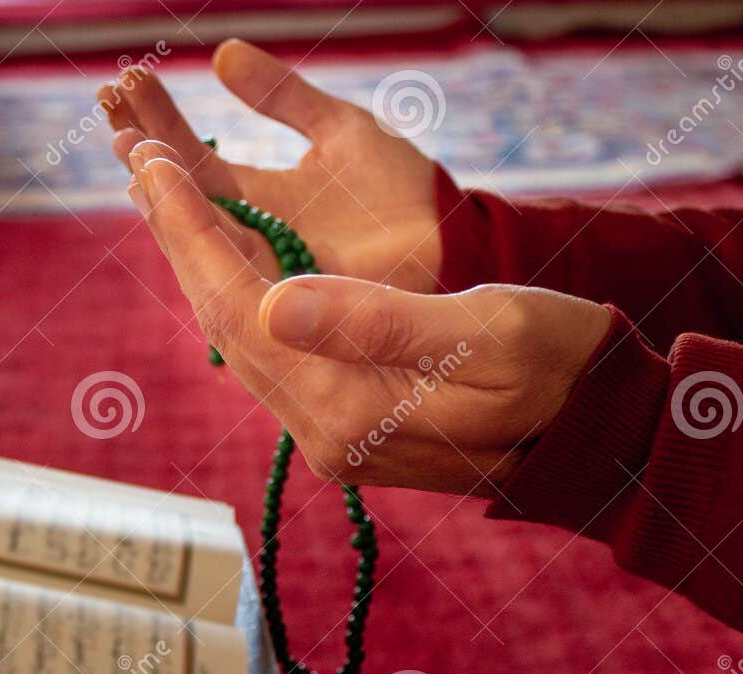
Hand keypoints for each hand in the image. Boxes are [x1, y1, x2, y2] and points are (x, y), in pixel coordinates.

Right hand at [101, 40, 442, 292]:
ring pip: (186, 217)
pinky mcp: (268, 285)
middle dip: (139, 141)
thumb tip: (223, 54)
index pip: (192, 154)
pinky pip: (219, 252)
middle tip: (107, 101)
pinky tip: (159, 188)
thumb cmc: (400, 191)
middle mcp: (244, 228)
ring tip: (123, 138)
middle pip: (176, 185)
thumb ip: (281, 97)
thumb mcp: (337, 128)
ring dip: (153, 176)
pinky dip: (188, 219)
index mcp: (257, 193)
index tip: (131, 76)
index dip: (160, 116)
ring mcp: (252, 259)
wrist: (446, 242)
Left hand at [126, 145, 610, 496]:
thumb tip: (272, 305)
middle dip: (181, 241)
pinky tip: (226, 252)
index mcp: (351, 411)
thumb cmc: (565, 372)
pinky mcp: (343, 426)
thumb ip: (376, 321)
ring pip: (240, 339)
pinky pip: (268, 351)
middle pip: (224, 324)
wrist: (600, 439)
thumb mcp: (488, 329)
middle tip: (141, 165)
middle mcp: (323, 435)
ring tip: (168, 197)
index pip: (241, 309)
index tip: (153, 167)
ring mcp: (329, 437)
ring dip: (203, 266)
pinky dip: (239, 293)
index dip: (192, 233)